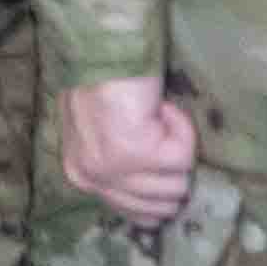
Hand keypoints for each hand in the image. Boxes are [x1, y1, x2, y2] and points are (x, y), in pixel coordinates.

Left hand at [54, 73, 202, 220]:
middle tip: (163, 137)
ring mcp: (116, 170)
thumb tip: (157, 186)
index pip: (138, 214)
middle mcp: (95, 180)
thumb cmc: (99, 82)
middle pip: (163, 206)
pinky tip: (162, 109)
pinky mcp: (140, 154)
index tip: (166, 163)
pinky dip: (182, 130)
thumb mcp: (97, 133)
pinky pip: (183, 157)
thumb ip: (118, 164)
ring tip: (156, 117)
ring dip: (177, 148)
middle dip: (173, 172)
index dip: (162, 192)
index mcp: (82, 177)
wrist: (97, 51)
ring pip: (178, 185)